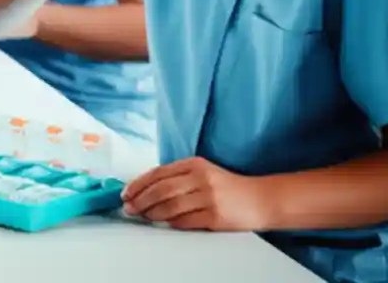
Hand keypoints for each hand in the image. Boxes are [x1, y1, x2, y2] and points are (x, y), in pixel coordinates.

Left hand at [121, 157, 272, 230]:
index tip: (126, 194)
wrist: (261, 199)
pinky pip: (185, 221)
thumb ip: (178, 177)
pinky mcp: (216, 216)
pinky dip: (172, 222)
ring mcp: (209, 197)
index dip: (138, 184)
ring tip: (144, 217)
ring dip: (152, 213)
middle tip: (130, 208)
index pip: (158, 173)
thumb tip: (145, 190)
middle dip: (140, 200)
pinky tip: (166, 223)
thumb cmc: (227, 187)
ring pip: (170, 206)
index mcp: (194, 164)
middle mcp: (200, 178)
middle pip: (161, 190)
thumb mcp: (203, 173)